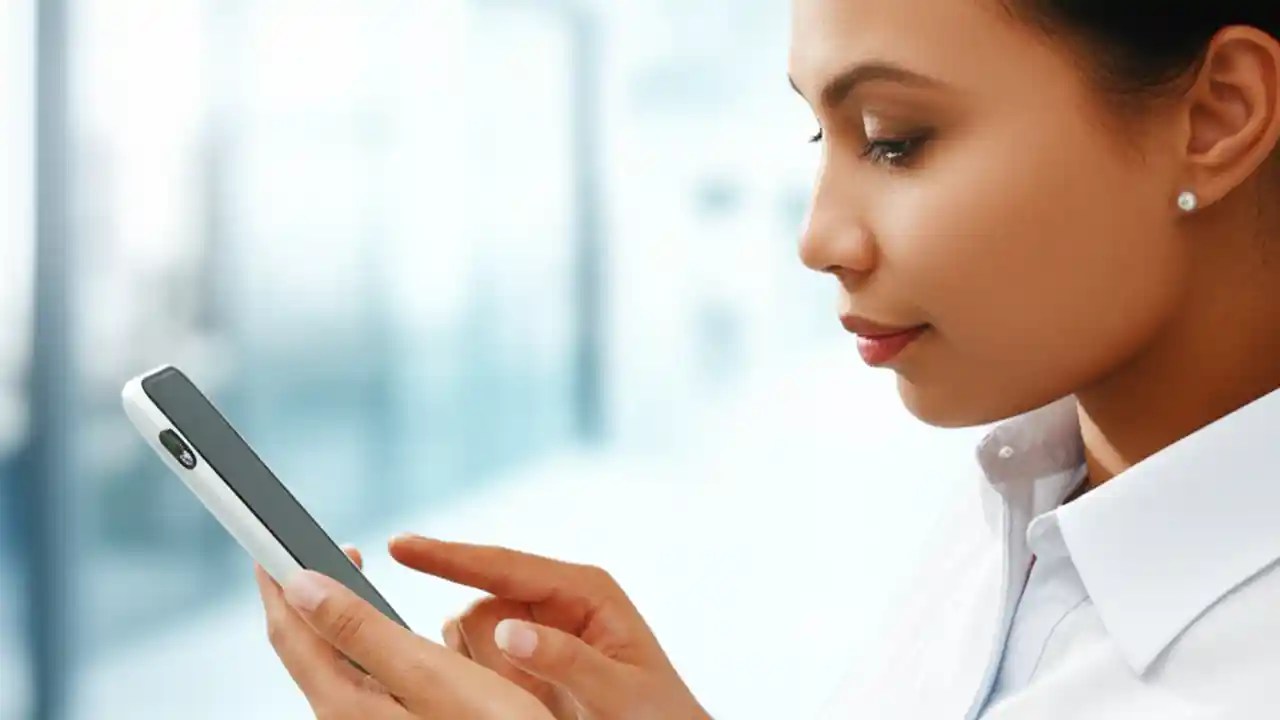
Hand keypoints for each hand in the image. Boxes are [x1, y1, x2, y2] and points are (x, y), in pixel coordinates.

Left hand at [254, 546, 554, 719]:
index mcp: (343, 706)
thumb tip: (299, 586)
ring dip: (338, 619)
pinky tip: (388, 639)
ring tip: (356, 582)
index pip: (289, 633)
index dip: (278, 581)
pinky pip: (360, 681)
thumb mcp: (427, 673)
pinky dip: (364, 645)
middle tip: (337, 551)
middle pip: (306, 650)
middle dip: (310, 596)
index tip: (276, 540)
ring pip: (334, 666)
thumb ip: (361, 630)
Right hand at [388, 535, 710, 719]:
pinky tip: (519, 707)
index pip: (503, 564)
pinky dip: (482, 688)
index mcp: (584, 590)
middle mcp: (553, 603)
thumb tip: (507, 629)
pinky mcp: (522, 663)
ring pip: (470, 638)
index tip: (399, 545)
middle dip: (486, 652)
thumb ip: (566, 659)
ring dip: (486, 675)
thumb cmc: (660, 717)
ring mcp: (535, 633)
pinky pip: (475, 667)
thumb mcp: (620, 692)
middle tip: (526, 695)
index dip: (448, 556)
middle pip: (479, 606)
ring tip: (538, 705)